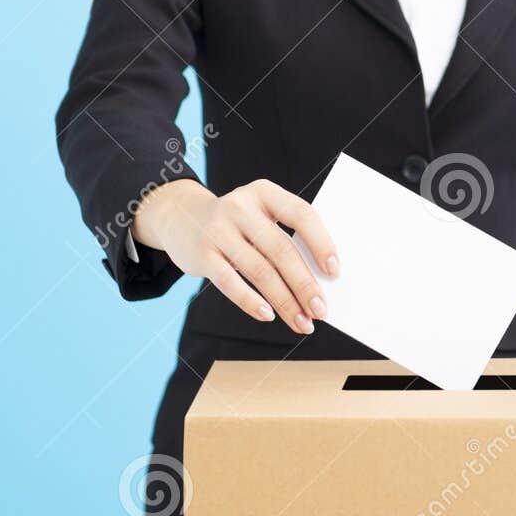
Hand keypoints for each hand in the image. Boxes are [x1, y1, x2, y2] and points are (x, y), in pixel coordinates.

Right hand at [133, 178, 337, 333]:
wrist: (180, 217)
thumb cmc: (236, 223)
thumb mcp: (260, 216)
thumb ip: (285, 238)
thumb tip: (318, 282)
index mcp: (265, 193)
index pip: (301, 214)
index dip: (321, 243)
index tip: (334, 272)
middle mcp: (241, 207)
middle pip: (282, 250)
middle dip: (305, 284)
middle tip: (321, 310)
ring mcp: (219, 230)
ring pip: (260, 271)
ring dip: (285, 301)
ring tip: (301, 322)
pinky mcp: (201, 254)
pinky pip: (230, 282)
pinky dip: (251, 302)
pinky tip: (268, 315)